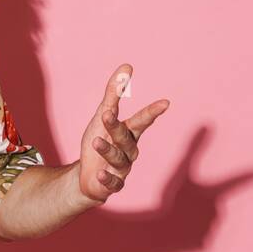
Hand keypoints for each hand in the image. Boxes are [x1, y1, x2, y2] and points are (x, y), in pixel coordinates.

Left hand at [76, 63, 168, 204]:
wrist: (88, 175)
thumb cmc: (100, 141)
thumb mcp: (103, 117)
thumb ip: (113, 94)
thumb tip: (126, 66)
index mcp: (129, 133)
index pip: (141, 121)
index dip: (152, 112)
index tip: (165, 102)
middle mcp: (129, 150)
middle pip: (125, 138)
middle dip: (116, 127)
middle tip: (105, 114)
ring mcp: (121, 169)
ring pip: (118, 159)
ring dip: (107, 150)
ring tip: (95, 142)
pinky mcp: (112, 185)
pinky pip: (113, 184)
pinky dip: (108, 179)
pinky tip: (100, 174)